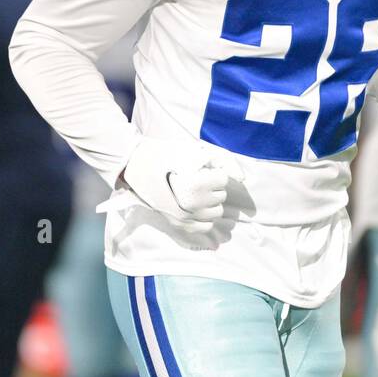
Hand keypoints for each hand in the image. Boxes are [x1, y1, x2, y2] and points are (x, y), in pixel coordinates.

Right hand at [97, 137, 240, 233]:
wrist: (135, 165)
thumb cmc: (166, 154)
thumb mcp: (196, 150)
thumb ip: (224, 160)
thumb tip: (242, 178)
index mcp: (196, 186)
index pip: (223, 179)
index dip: (212, 170)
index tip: (197, 167)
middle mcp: (191, 205)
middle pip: (221, 196)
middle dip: (212, 185)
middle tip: (192, 178)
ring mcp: (185, 218)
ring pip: (216, 212)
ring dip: (210, 201)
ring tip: (192, 191)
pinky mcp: (179, 225)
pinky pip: (206, 226)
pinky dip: (205, 217)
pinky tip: (195, 206)